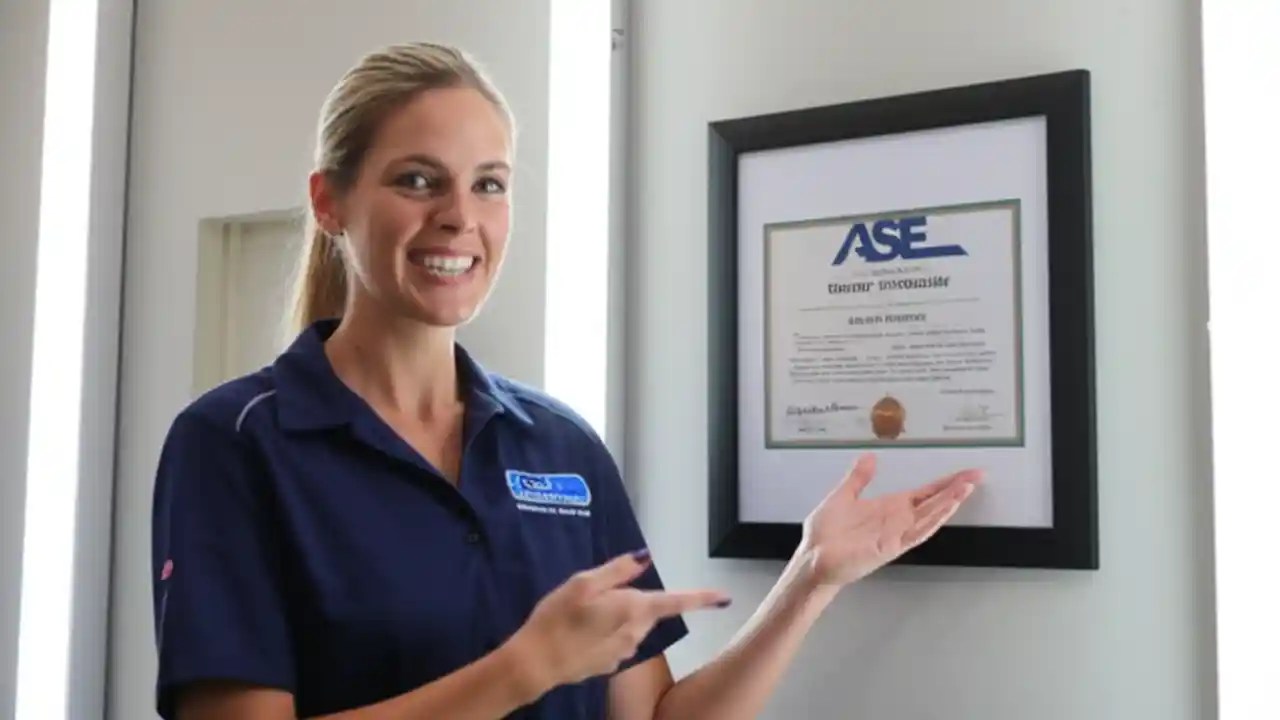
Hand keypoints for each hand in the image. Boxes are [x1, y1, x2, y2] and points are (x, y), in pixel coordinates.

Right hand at [502, 551, 729, 693]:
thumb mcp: (583, 583)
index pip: (676, 601)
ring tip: (580, 613)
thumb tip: (645, 558)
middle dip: (630, 599)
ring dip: (615, 616)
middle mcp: (636, 633)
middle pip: (646, 609)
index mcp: (634, 608)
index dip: (702, 598)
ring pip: (630, 625)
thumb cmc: (558, 617)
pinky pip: (615, 640)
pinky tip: (579, 632)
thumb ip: (617, 571)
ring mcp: (624, 653)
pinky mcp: (609, 665)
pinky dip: (603, 632)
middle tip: (592, 595)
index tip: (725, 597)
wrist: (535, 664)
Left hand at [797, 453, 980, 587]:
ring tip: (967, 487)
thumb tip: (871, 457)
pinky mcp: (890, 547)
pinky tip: (946, 509)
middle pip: (934, 502)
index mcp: (889, 507)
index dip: (945, 483)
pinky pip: (916, 532)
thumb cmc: (826, 533)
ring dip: (949, 502)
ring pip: (930, 516)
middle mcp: (898, 520)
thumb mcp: (842, 496)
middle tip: (978, 475)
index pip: (925, 493)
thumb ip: (859, 478)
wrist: (813, 558)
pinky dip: (932, 520)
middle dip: (956, 489)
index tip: (966, 473)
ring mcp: (896, 534)